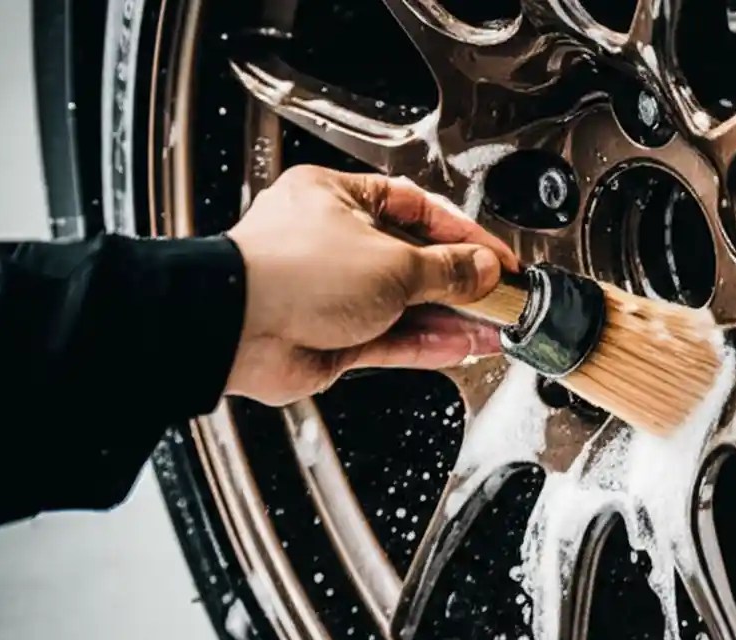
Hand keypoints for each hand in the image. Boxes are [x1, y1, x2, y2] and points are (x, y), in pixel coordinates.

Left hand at [223, 165, 518, 405]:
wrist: (238, 328)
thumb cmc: (290, 272)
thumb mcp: (392, 261)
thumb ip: (445, 269)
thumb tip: (480, 270)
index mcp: (337, 198)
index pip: (417, 210)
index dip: (464, 237)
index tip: (496, 259)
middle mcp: (331, 242)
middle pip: (411, 260)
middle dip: (458, 282)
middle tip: (497, 296)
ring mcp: (329, 293)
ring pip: (402, 305)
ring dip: (447, 317)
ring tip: (489, 328)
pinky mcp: (329, 337)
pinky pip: (388, 338)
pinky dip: (423, 342)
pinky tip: (458, 346)